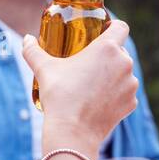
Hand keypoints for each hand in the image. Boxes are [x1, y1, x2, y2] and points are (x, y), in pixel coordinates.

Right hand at [22, 21, 137, 145]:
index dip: (112, 27)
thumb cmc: (60, 96)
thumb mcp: (44, 69)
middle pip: (120, 52)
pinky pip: (125, 93)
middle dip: (107, 56)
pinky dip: (115, 94)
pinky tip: (99, 100)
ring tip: (93, 83)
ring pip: (124, 73)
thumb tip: (26, 40)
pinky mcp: (131, 103)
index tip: (101, 32)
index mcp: (108, 49)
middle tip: (88, 63)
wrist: (73, 133)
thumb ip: (33, 51)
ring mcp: (130, 85)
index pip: (121, 27)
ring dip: (113, 75)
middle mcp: (125, 64)